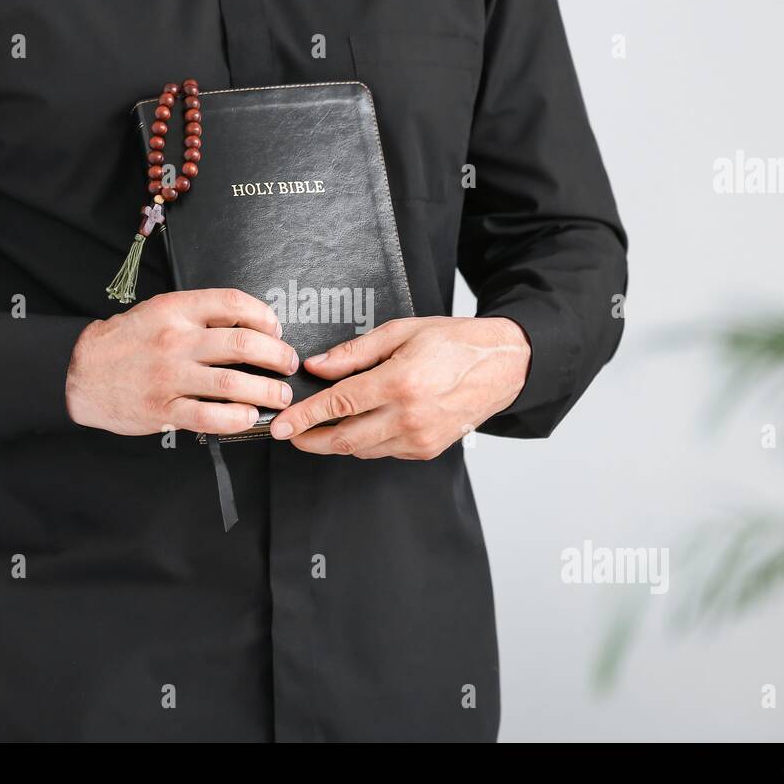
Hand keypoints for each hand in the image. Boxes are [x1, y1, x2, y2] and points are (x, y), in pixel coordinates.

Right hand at [66, 289, 297, 435]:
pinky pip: (211, 416)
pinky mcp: (164, 409)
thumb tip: (248, 322)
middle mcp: (176, 340)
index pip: (232, 303)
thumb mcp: (159, 311)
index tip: (275, 329)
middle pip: (243, 343)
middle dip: (277, 355)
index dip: (264, 316)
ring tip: (280, 395)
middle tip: (288, 364)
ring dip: (267, 390)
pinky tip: (250, 417)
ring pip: (234, 383)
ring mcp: (170, 376)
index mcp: (176, 310)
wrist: (80, 372)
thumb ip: (198, 314)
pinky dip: (238, 418)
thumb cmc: (126, 341)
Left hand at [269, 316, 530, 458]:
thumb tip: (317, 366)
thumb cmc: (453, 343)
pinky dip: (365, 442)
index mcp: (401, 382)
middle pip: (344, 440)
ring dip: (336, 441)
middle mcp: (410, 416)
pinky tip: (361, 424)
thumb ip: (354, 352)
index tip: (281, 425)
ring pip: (361, 450)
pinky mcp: (426, 450)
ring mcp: (419, 438)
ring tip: (321, 426)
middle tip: (290, 434)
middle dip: (310, 440)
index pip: (339, 405)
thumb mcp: (401, 332)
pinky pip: (383, 451)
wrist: (502, 367)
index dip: (305, 417)